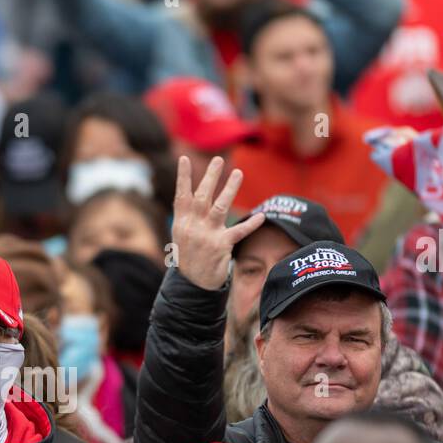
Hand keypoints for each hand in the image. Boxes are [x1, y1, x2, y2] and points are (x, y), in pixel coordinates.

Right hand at [170, 156, 264, 291]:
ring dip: (230, 189)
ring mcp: (206, 236)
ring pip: (220, 207)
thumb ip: (189, 216)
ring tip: (238, 173)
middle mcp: (192, 226)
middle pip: (202, 196)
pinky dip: (251, 224)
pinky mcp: (221, 246)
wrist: (193, 285)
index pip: (181, 195)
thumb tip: (194, 195)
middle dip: (210, 177)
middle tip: (218, 160)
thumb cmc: (189, 257)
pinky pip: (239, 232)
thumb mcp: (182, 236)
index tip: (183, 158)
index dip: (183, 177)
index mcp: (181, 222)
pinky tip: (262, 216)